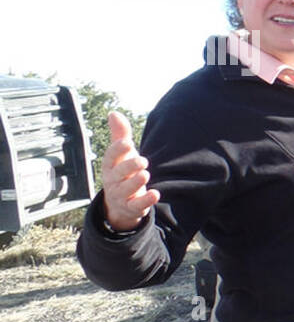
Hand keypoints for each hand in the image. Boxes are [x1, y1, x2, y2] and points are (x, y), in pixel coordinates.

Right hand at [102, 111, 159, 230]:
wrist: (119, 203)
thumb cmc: (122, 172)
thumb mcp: (121, 154)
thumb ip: (120, 135)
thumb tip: (114, 113)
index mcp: (110, 165)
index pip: (110, 156)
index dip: (117, 150)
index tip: (128, 142)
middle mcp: (113, 180)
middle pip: (119, 174)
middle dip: (129, 166)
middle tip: (143, 160)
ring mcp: (121, 195)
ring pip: (126, 190)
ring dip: (135, 182)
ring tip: (145, 174)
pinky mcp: (132, 207)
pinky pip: (137, 205)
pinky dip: (146, 201)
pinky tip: (156, 194)